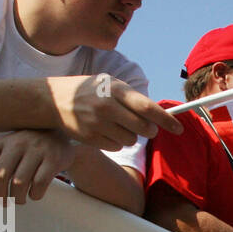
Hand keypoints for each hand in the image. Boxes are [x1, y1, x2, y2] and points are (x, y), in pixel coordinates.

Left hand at [0, 129, 76, 202]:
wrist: (62, 135)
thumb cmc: (30, 148)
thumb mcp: (8, 151)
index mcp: (0, 142)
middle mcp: (16, 143)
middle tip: (3, 204)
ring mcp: (36, 150)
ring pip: (19, 183)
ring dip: (17, 198)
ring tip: (20, 200)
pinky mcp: (53, 159)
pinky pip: (39, 183)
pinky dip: (35, 195)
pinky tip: (34, 194)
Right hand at [47, 75, 182, 148]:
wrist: (53, 100)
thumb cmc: (89, 91)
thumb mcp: (109, 84)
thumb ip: (132, 98)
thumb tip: (158, 115)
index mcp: (115, 89)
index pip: (147, 108)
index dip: (166, 120)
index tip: (179, 129)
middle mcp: (107, 107)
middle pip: (144, 129)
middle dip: (150, 130)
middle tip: (147, 127)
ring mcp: (98, 124)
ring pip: (131, 140)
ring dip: (130, 136)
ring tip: (116, 124)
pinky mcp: (90, 138)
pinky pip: (117, 147)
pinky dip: (116, 142)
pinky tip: (104, 130)